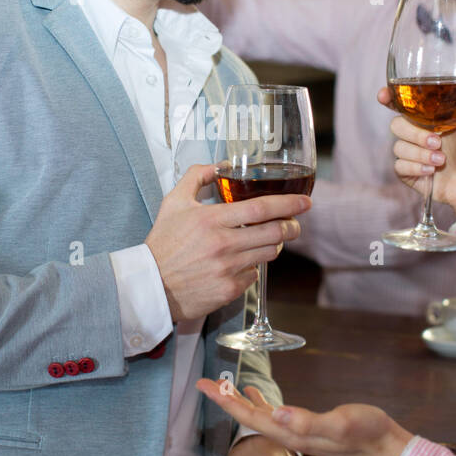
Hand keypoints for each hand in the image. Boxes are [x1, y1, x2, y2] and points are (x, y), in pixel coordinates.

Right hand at [145, 164, 310, 322]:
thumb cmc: (162, 243)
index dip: (289, 204)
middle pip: (274, 233)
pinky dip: (252, 267)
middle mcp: (223, 244)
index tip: (305, 202)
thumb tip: (219, 164)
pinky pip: (253, 275)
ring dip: (272, 245)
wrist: (150, 286)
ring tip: (265, 240)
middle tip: (294, 224)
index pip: (261, 208)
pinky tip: (240, 262)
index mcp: (211, 220)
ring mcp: (227, 269)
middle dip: (291, 227)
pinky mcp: (229, 290)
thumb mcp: (173, 203)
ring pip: (268, 254)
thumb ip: (196, 177)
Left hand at [198, 380, 413, 455]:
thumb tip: (279, 413)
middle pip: (249, 416)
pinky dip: (260, 404)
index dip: (226, 400)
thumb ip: (309, 421)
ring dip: (240, 402)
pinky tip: (257, 397)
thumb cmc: (367, 433)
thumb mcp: (340, 424)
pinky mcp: (306, 428)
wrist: (385, 447)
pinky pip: (273, 416)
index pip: (250, 416)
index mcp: (292, 434)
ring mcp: (297, 433)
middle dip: (225, 399)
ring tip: (223, 388)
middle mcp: (290, 435)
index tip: (206, 386)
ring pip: (259, 416)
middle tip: (204, 383)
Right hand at [378, 72, 455, 228]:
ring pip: (398, 147)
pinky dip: (415, 168)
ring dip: (420, 154)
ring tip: (441, 160)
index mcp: (429, 117)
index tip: (384, 96)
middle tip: (438, 141)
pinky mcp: (408, 172)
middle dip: (415, 134)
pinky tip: (431, 171)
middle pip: (396, 124)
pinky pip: (399, 166)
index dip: (388, 97)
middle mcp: (416, 133)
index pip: (401, 103)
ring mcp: (411, 152)